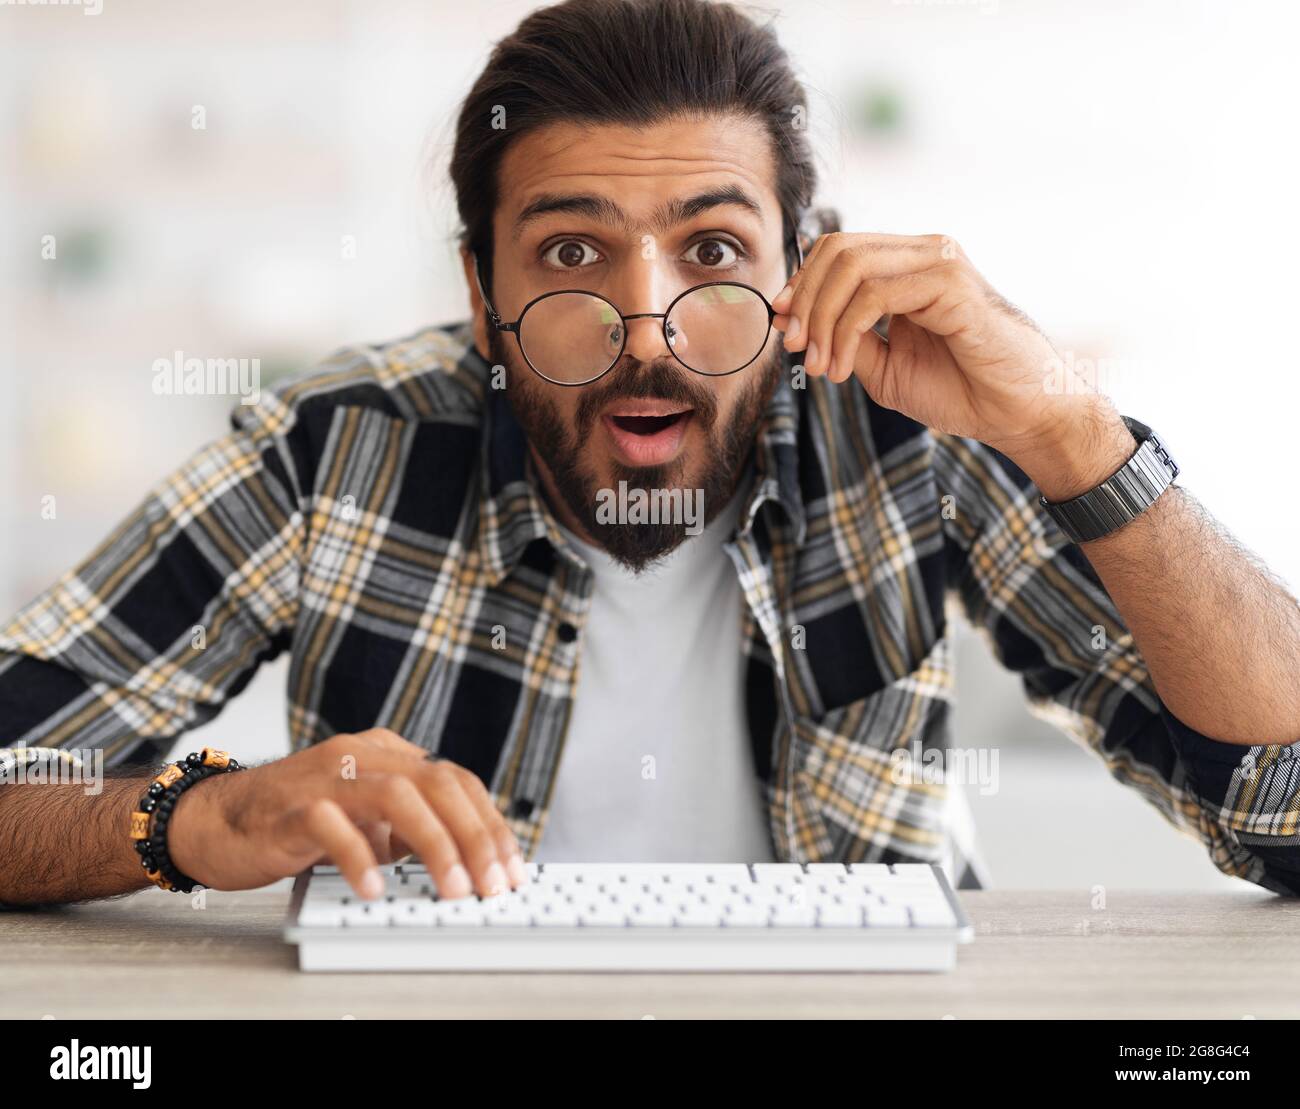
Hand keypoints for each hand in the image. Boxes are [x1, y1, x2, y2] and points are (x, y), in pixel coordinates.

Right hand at [167, 728, 526, 901]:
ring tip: (453, 889)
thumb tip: (471, 858)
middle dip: (476, 836)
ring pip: (398, 795)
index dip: (491, 824)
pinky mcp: (290, 808)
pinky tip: (374, 890)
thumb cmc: (296, 822)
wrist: (213, 820)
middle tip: (492, 886)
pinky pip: (332, 826)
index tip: (511, 869)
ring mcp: (326, 778)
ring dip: (435, 845)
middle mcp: (363, 755)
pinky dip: (360, 858)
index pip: (458, 780)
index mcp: (388, 753)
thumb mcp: (368, 820)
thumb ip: (412, 826)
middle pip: (439, 783)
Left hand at [770, 232, 1121, 471]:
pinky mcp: (952, 286)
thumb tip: (792, 321)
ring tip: (822, 367)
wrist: (1017, 414)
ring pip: (852, 268)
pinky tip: (846, 369)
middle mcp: (926, 253)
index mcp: (911, 265)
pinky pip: (876, 296)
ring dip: (823, 321)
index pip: (839, 250)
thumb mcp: (885, 367)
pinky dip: (847, 333)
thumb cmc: (961, 390)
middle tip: (797, 349)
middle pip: (839, 250)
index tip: (784, 328)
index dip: (802, 284)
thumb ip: (846, 339)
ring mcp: (941, 264)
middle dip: (805, 300)